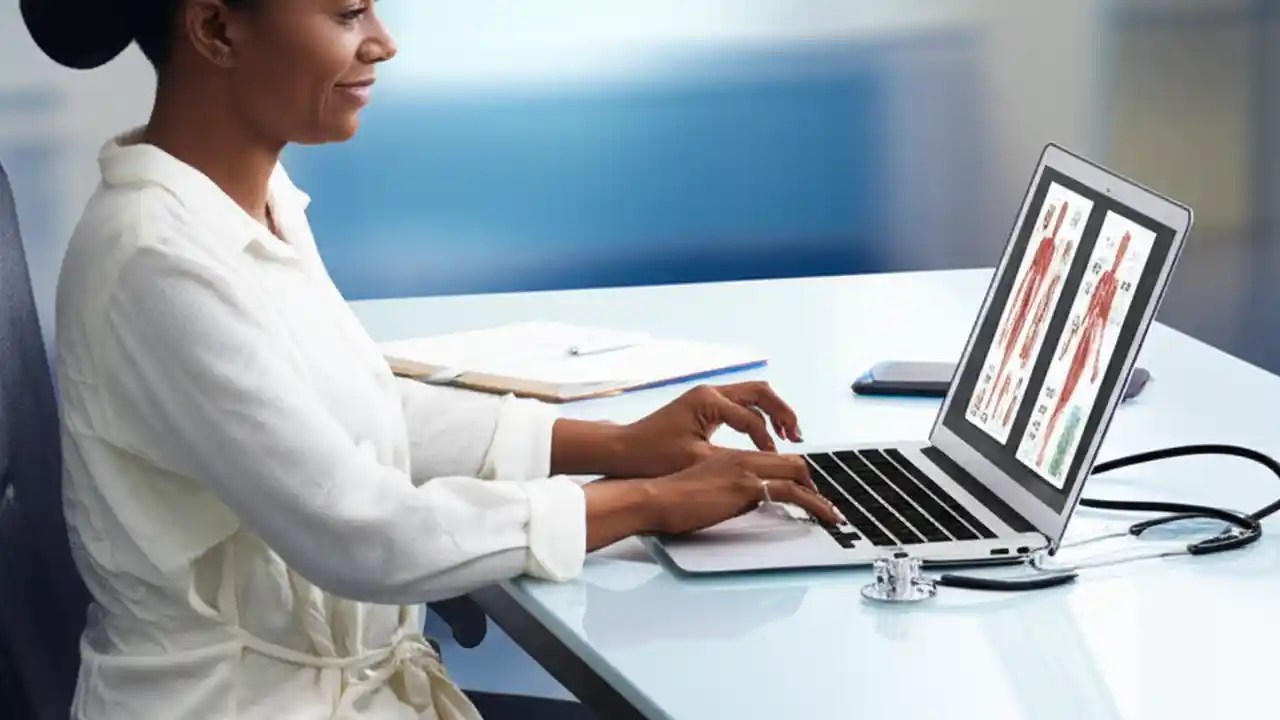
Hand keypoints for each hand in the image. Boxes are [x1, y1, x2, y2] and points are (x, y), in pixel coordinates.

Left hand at [614, 382, 803, 477]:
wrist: (623, 450)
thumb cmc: (652, 455)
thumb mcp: (697, 461)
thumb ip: (732, 460)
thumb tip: (763, 467)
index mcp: (709, 402)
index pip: (752, 419)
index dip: (768, 443)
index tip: (775, 462)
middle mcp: (710, 392)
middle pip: (761, 392)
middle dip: (783, 413)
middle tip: (796, 435)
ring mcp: (707, 396)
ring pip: (752, 395)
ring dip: (772, 412)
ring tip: (788, 434)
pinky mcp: (704, 405)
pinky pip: (740, 404)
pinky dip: (756, 416)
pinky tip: (763, 435)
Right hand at [645, 450, 842, 534]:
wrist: (655, 499)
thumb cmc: (672, 499)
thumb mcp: (709, 490)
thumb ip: (733, 492)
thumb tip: (753, 502)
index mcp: (733, 457)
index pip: (777, 460)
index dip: (798, 475)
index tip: (809, 491)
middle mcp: (743, 459)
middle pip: (793, 463)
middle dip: (814, 483)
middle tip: (826, 503)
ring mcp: (746, 470)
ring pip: (797, 473)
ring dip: (819, 497)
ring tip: (832, 514)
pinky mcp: (746, 486)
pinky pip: (791, 492)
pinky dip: (814, 505)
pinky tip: (823, 517)